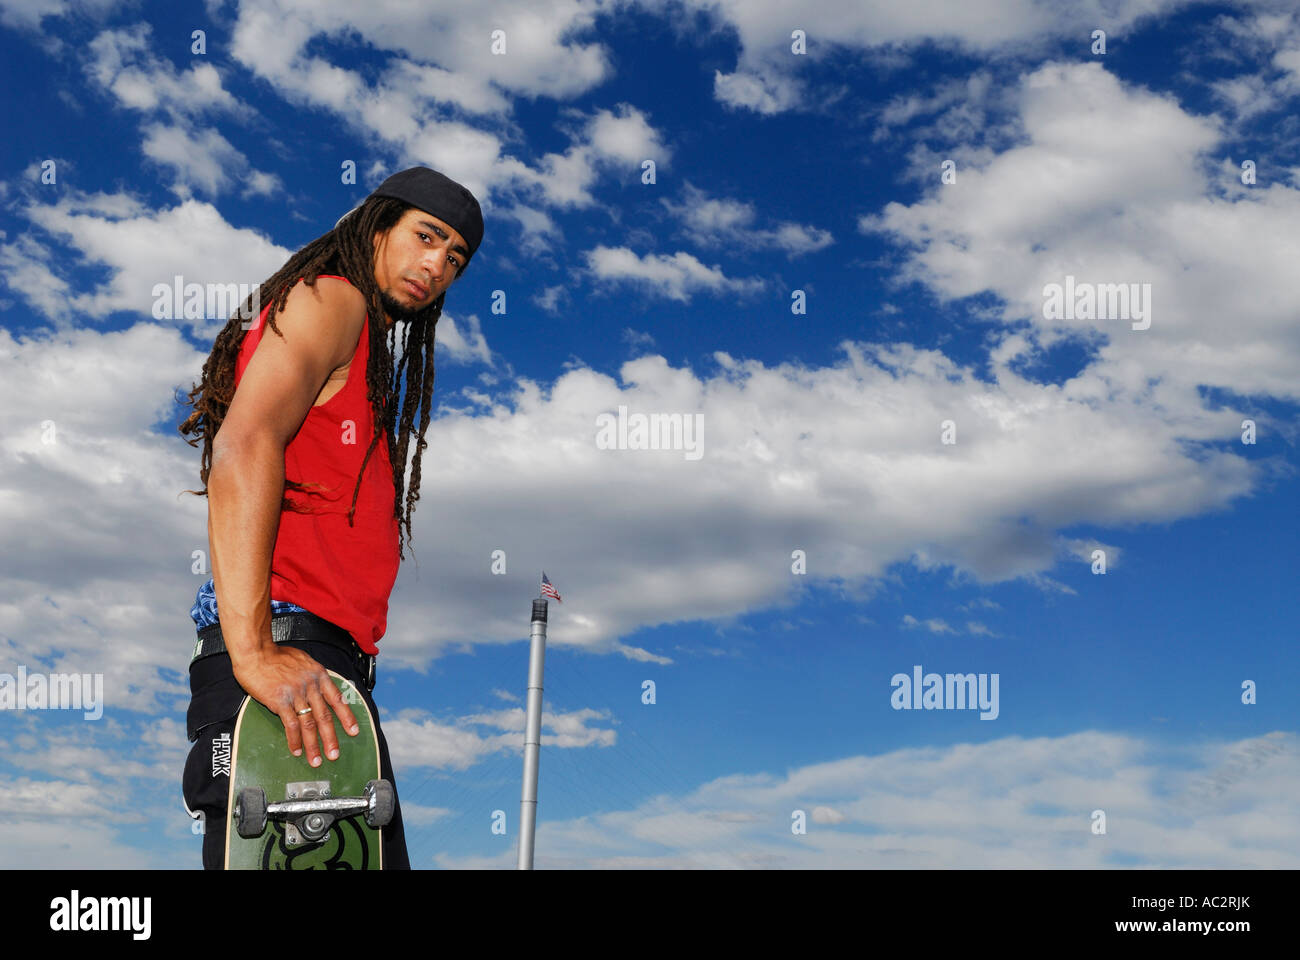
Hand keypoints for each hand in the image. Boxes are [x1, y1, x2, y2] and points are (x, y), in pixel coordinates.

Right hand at [232, 645, 360, 766]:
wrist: (257, 652)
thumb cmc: (277, 656)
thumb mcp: (304, 660)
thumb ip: (313, 675)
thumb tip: (320, 687)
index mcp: (319, 675)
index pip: (337, 699)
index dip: (346, 716)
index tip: (353, 731)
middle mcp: (311, 686)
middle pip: (324, 716)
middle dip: (331, 738)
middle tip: (335, 755)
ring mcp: (296, 694)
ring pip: (309, 724)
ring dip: (313, 745)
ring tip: (316, 760)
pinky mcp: (280, 701)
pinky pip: (290, 725)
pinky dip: (294, 740)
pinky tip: (296, 750)